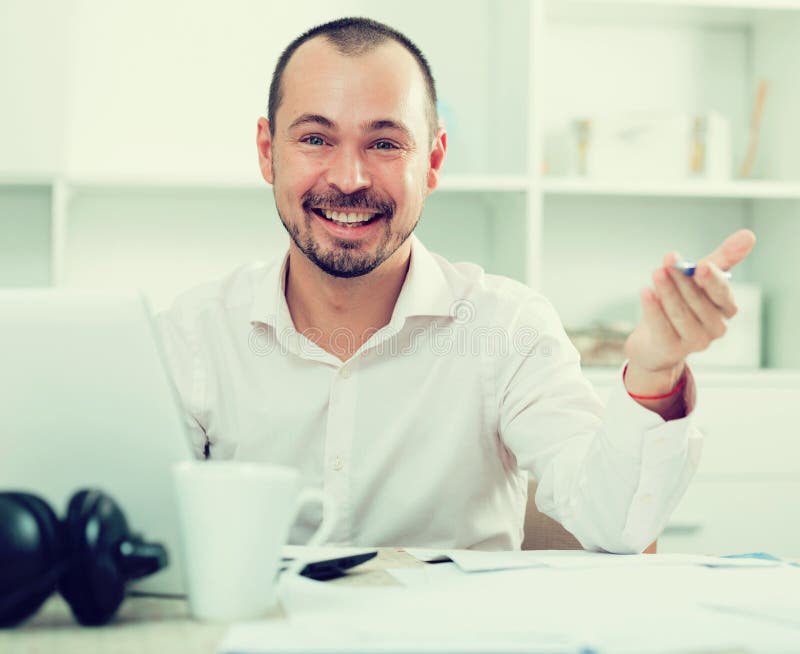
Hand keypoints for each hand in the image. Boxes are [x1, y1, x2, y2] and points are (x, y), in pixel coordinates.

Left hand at [623, 229, 756, 394]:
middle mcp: (715, 328)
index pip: (722, 294)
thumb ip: (721, 259)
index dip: (712, 280)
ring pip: (680, 313)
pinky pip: (662, 327)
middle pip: (699, 301)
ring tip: (656, 272)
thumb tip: (749, 234)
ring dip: (667, 291)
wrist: (653, 342)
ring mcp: (696, 342)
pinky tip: (645, 292)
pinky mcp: (673, 350)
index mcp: (725, 309)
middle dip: (682, 279)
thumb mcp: (699, 280)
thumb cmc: (681, 304)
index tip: (700, 265)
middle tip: (668, 261)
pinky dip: (653, 308)